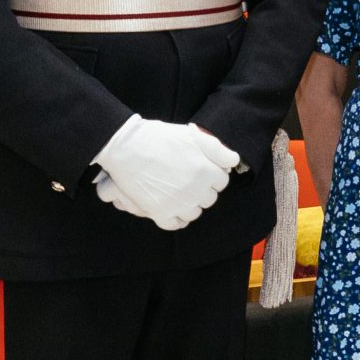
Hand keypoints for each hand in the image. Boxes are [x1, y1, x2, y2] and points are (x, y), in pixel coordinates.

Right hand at [93, 117, 239, 229]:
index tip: (200, 169)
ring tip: (178, 192)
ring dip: (190, 204)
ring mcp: (178, 204)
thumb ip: (218, 149)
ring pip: (195, 213)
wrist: (126, 147)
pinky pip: (176, 224)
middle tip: (186, 178)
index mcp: (206, 171)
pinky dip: (176, 218)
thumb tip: (233, 162)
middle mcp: (196, 191)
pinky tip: (172, 207)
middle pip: (210, 198)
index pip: (221, 181)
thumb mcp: (194, 136)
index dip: (211, 174)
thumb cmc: (160, 138)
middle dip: (202, 189)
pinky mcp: (160, 213)